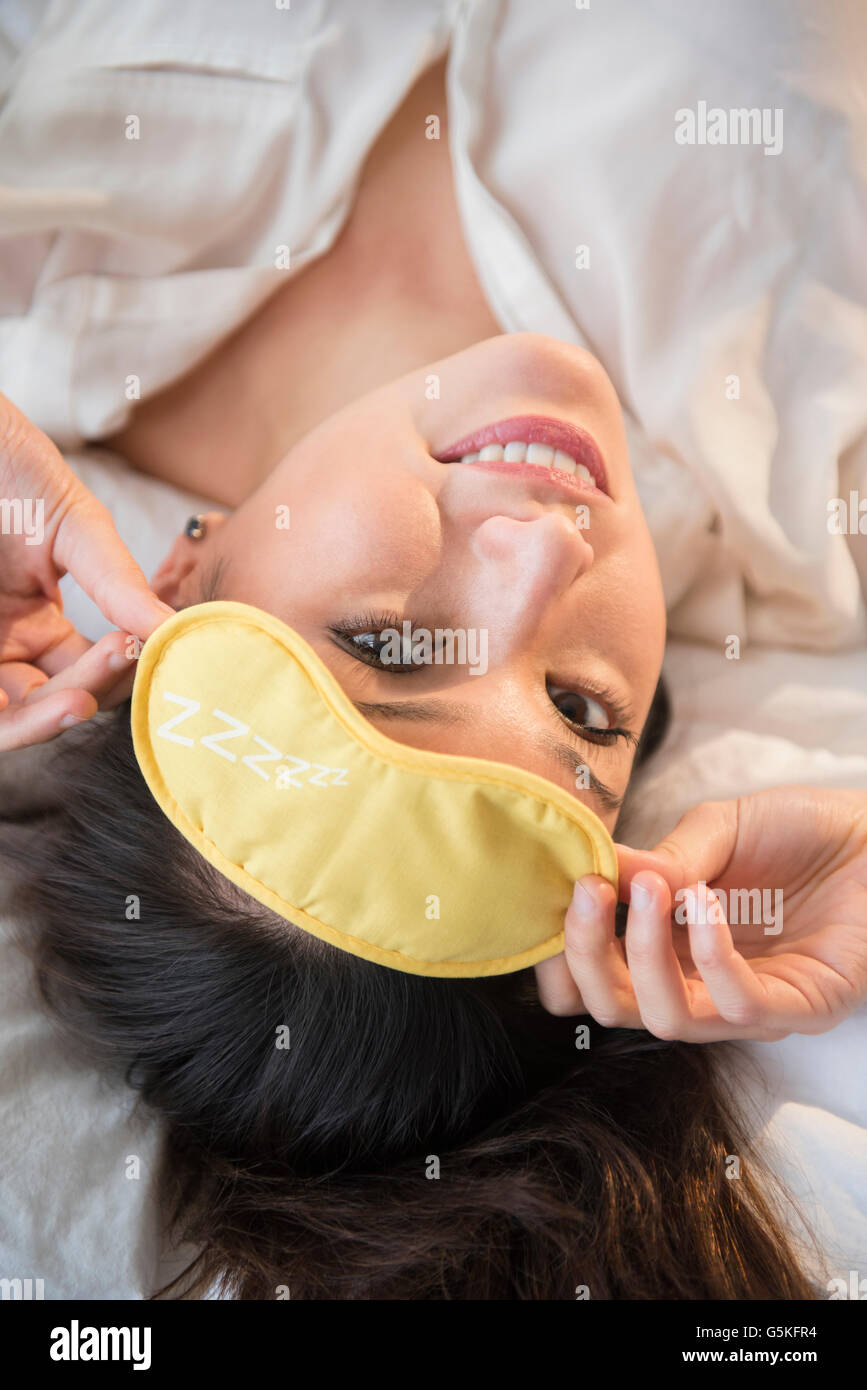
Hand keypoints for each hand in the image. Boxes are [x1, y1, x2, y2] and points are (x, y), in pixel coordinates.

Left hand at [0, 392, 172, 749]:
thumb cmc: (13, 470)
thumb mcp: (79, 528)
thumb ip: (122, 583)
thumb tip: (175, 630)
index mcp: (40, 625)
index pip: (89, 675)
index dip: (120, 672)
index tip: (144, 644)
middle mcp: (8, 645)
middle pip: (54, 702)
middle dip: (88, 694)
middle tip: (117, 659)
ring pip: (12, 716)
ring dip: (45, 720)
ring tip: (76, 704)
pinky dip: (9, 720)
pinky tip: (38, 704)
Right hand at [535, 786, 866, 1041]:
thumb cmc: (799, 830)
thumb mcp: (716, 829)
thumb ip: (661, 857)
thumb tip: (598, 871)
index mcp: (666, 943)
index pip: (594, 977)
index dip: (559, 955)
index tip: (552, 896)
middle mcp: (699, 981)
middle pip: (615, 1008)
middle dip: (585, 956)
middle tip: (587, 891)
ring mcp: (747, 1002)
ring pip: (667, 1018)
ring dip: (642, 954)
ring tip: (649, 888)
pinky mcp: (798, 1006)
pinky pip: (738, 1005)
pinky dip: (709, 955)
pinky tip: (703, 901)